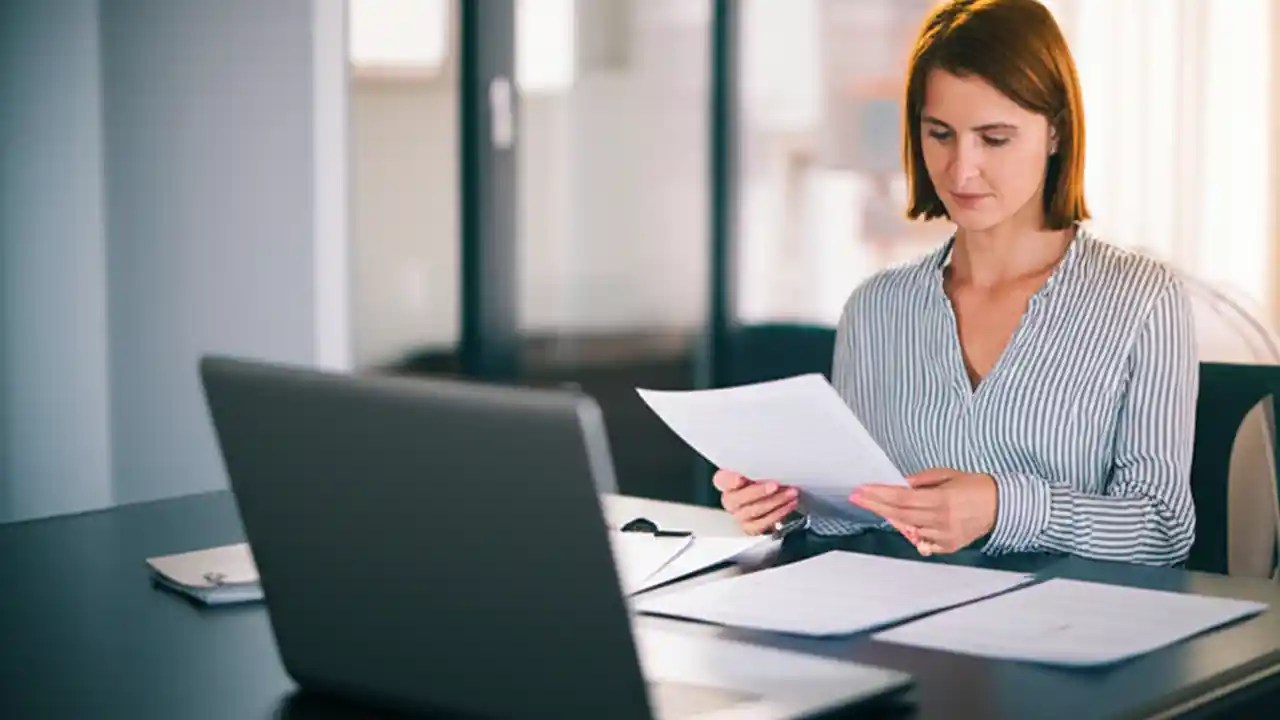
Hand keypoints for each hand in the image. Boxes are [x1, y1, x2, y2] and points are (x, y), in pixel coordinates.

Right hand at [713, 469, 799, 535]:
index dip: (731, 480)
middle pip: (739, 498)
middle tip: (775, 485)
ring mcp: (739, 516)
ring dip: (776, 501)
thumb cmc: (760, 480)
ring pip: (754, 511)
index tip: (741, 478)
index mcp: (725, 481)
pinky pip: (763, 523)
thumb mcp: (757, 469)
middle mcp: (730, 500)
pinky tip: (788, 505)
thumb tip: (770, 459)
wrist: (767, 498)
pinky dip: (779, 513)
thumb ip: (757, 466)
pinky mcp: (750, 528)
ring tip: (790, 493)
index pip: (722, 480)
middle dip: (760, 491)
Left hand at [849, 468, 996, 555]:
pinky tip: (907, 524)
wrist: (1001, 506)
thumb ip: (922, 480)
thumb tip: (899, 483)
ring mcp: (944, 536)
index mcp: (942, 499)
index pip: (902, 498)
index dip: (880, 494)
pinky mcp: (948, 546)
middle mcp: (941, 520)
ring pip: (908, 529)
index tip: (862, 490)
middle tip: (858, 497)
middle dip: (876, 505)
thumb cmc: (974, 487)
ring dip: (892, 518)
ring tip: (880, 506)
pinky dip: (912, 533)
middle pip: (900, 514)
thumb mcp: (947, 475)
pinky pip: (922, 543)